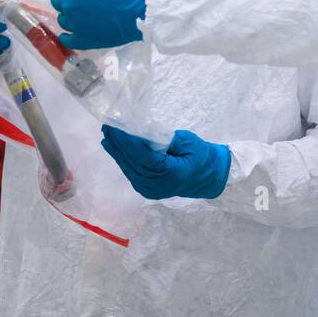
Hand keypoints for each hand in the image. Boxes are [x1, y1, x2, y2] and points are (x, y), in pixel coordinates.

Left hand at [52, 0, 147, 49]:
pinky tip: (69, 34)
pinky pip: (68, 40)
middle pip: (58, 1)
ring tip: (78, 14)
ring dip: (68, 15)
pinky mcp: (84, 40)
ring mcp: (75, 26)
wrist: (141, 12)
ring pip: (62, 20)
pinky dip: (66, 37)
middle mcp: (69, 7)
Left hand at [100, 125, 230, 199]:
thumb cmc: (202, 156)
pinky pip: (132, 173)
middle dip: (118, 144)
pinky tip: (114, 148)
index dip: (127, 142)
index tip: (115, 127)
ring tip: (107, 134)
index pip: (143, 156)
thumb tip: (141, 130)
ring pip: (129, 168)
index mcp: (171, 174)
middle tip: (107, 126)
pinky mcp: (148, 190)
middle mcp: (158, 185)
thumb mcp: (187, 141)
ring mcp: (152, 190)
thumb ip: (164, 138)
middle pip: (132, 163)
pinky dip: (123, 160)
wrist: (210, 177)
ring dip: (117, 151)